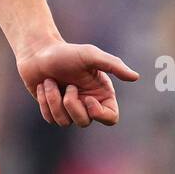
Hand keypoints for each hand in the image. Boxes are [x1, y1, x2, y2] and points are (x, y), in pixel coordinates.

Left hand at [17, 40, 138, 126]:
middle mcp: (87, 103)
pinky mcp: (53, 110)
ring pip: (65, 122)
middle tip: (68, 85)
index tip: (88, 100)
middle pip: (85, 122)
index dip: (100, 114)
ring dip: (54, 100)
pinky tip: (43, 86)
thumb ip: (113, 65)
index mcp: (100, 93)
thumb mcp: (90, 55)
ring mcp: (69, 109)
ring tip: (50, 81)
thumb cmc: (66, 52)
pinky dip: (45, 101)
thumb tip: (136, 77)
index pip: (110, 118)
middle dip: (72, 105)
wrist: (38, 51)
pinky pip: (50, 119)